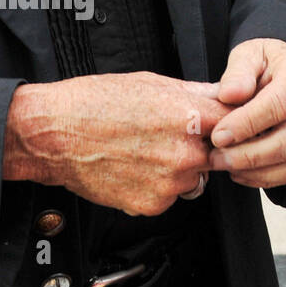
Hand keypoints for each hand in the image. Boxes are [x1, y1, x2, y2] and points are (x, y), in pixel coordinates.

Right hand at [4, 72, 227, 215]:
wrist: (52, 134)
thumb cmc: (91, 102)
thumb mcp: (145, 82)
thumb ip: (191, 92)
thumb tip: (222, 94)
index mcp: (187, 115)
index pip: (233, 121)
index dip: (223, 121)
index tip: (214, 122)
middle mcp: (184, 151)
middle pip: (216, 153)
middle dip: (198, 145)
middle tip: (163, 135)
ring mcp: (170, 182)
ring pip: (193, 178)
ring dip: (177, 168)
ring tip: (141, 150)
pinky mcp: (153, 205)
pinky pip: (169, 197)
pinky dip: (155, 186)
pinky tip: (131, 167)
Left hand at [207, 38, 285, 187]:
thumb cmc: (264, 62)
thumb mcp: (247, 54)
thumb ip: (237, 73)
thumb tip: (229, 95)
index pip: (276, 106)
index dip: (245, 125)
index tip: (218, 136)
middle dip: (248, 155)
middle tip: (217, 158)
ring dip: (258, 171)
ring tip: (227, 166)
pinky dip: (271, 177)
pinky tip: (244, 174)